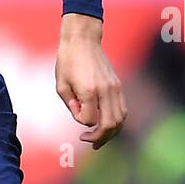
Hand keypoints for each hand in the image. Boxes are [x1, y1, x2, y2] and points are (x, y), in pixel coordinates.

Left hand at [55, 15, 126, 149]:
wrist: (83, 40)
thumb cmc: (67, 62)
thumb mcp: (61, 85)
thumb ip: (71, 105)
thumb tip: (84, 120)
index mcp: (89, 91)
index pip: (89, 120)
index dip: (82, 123)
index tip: (75, 111)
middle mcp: (105, 90)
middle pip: (110, 125)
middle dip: (101, 138)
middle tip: (90, 143)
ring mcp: (115, 88)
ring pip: (121, 119)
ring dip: (112, 133)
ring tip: (100, 139)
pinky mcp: (118, 86)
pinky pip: (123, 109)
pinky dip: (117, 121)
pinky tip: (107, 125)